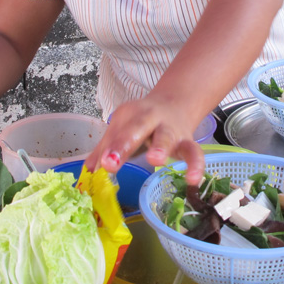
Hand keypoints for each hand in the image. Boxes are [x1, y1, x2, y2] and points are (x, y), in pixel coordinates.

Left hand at [84, 97, 206, 184]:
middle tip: (112, 163)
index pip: (117, 131)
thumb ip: (105, 150)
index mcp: (130, 116)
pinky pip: (194, 152)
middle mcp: (150, 118)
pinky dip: (196, 165)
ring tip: (155, 161)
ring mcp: (170, 129)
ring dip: (160, 148)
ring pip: (166, 137)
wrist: (176, 103)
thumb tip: (87, 174)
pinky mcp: (187, 141)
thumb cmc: (143, 122)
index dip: (109, 147)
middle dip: (125, 144)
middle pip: (138, 128)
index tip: (100, 164)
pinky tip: (193, 180)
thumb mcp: (123, 129)